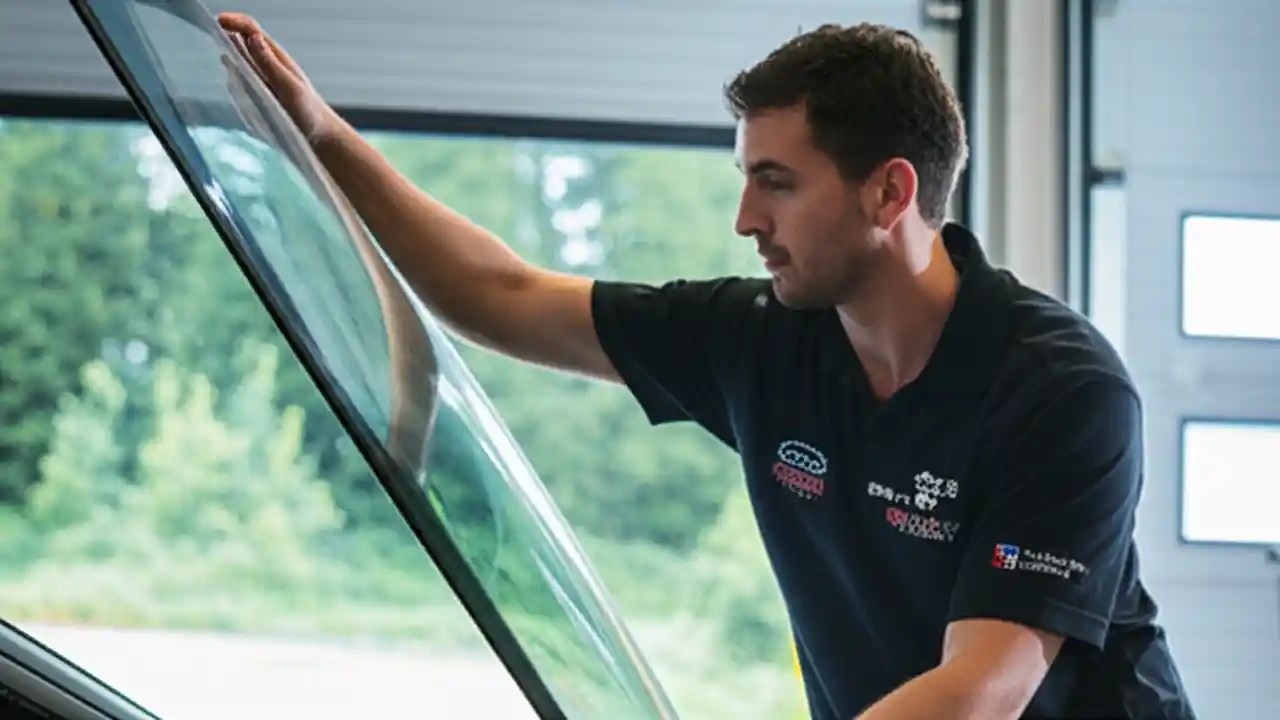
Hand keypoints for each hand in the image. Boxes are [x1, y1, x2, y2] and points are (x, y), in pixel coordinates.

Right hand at [216, 12, 341, 145]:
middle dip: (226, 31)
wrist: (319, 135)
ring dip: (229, 50)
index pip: (251, 30)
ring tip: (214, 45)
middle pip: (243, 40)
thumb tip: (252, 37)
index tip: (217, 21)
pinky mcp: (261, 93)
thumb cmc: (308, 112)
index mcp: (276, 58)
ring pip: (241, 57)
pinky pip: (242, 77)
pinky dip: (233, 70)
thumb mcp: (288, 87)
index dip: (234, 21)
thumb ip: (270, 64)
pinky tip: (228, 69)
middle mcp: (268, 64)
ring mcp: (263, 78)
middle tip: (209, 31)